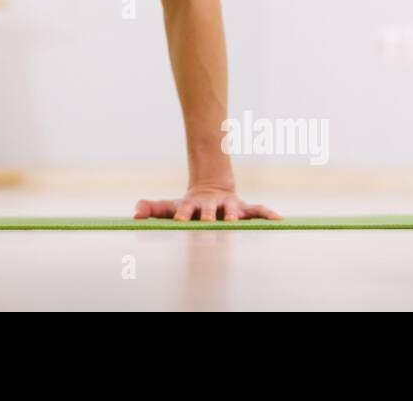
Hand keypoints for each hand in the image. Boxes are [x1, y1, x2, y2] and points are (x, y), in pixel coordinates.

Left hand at [133, 184, 280, 221]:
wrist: (212, 188)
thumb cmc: (189, 206)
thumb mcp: (170, 206)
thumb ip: (153, 209)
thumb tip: (134, 212)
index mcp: (194, 206)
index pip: (187, 211)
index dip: (183, 215)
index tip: (180, 221)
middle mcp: (213, 206)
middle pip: (210, 212)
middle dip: (210, 218)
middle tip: (210, 224)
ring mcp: (229, 206)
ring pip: (233, 211)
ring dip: (234, 216)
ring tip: (235, 221)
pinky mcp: (244, 207)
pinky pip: (258, 210)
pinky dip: (267, 213)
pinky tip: (278, 218)